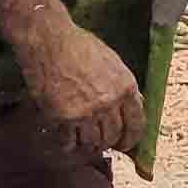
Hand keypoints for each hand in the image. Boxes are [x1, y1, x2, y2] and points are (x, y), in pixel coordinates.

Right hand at [18, 20, 148, 155]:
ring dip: (88, 145)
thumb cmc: (80, 46)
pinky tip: (66, 140)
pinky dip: (68, 144)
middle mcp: (109, 102)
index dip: (132, 139)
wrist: (50, 42)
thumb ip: (123, 85)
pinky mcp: (63, 117)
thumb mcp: (113, 62)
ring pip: (92, 142)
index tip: (126, 145)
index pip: (136, 123)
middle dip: (108, 143)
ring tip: (83, 141)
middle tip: (102, 144)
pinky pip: (69, 141)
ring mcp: (86, 112)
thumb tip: (135, 103)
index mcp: (125, 87)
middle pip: (113, 136)